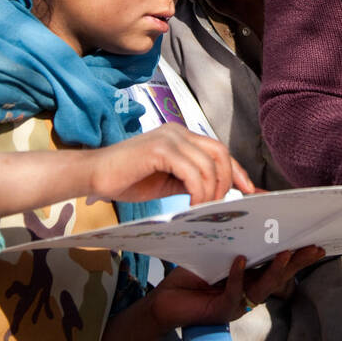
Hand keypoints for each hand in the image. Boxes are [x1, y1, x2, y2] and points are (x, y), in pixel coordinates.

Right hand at [88, 123, 255, 205]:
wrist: (93, 175)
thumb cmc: (125, 179)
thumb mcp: (166, 181)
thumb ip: (190, 180)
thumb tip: (215, 192)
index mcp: (180, 136)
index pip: (218, 149)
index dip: (236, 170)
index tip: (248, 189)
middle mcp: (177, 131)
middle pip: (220, 153)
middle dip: (227, 182)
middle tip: (219, 205)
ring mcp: (169, 137)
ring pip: (209, 164)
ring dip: (210, 192)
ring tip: (200, 209)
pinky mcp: (160, 149)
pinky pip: (192, 172)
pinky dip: (197, 191)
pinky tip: (190, 205)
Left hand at [146, 247, 325, 329]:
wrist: (166, 300)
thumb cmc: (192, 272)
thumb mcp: (218, 249)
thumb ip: (237, 237)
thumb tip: (255, 205)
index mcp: (253, 277)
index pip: (280, 265)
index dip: (299, 256)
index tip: (317, 242)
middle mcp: (250, 292)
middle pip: (280, 277)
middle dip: (298, 262)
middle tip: (314, 248)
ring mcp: (239, 303)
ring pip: (263, 287)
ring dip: (275, 270)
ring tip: (285, 253)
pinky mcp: (222, 311)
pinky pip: (234, 292)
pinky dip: (237, 276)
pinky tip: (240, 261)